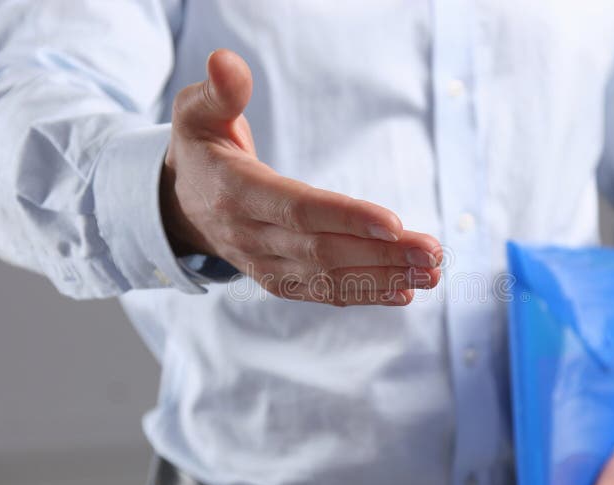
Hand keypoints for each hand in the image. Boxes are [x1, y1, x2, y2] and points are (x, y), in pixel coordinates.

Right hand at [160, 49, 441, 305]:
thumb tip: (226, 60)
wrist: (180, 206)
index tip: (394, 223)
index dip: (346, 217)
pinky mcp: (278, 280)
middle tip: (432, 253)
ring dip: (383, 277)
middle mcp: (251, 237)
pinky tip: (402, 293)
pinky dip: (363, 294)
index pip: (298, 208)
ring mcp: (265, 264)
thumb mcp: (196, 113)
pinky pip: (323, 292)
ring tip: (430, 274)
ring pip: (329, 277)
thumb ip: (218, 91)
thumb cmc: (200, 150)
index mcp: (236, 193)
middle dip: (382, 253)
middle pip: (324, 249)